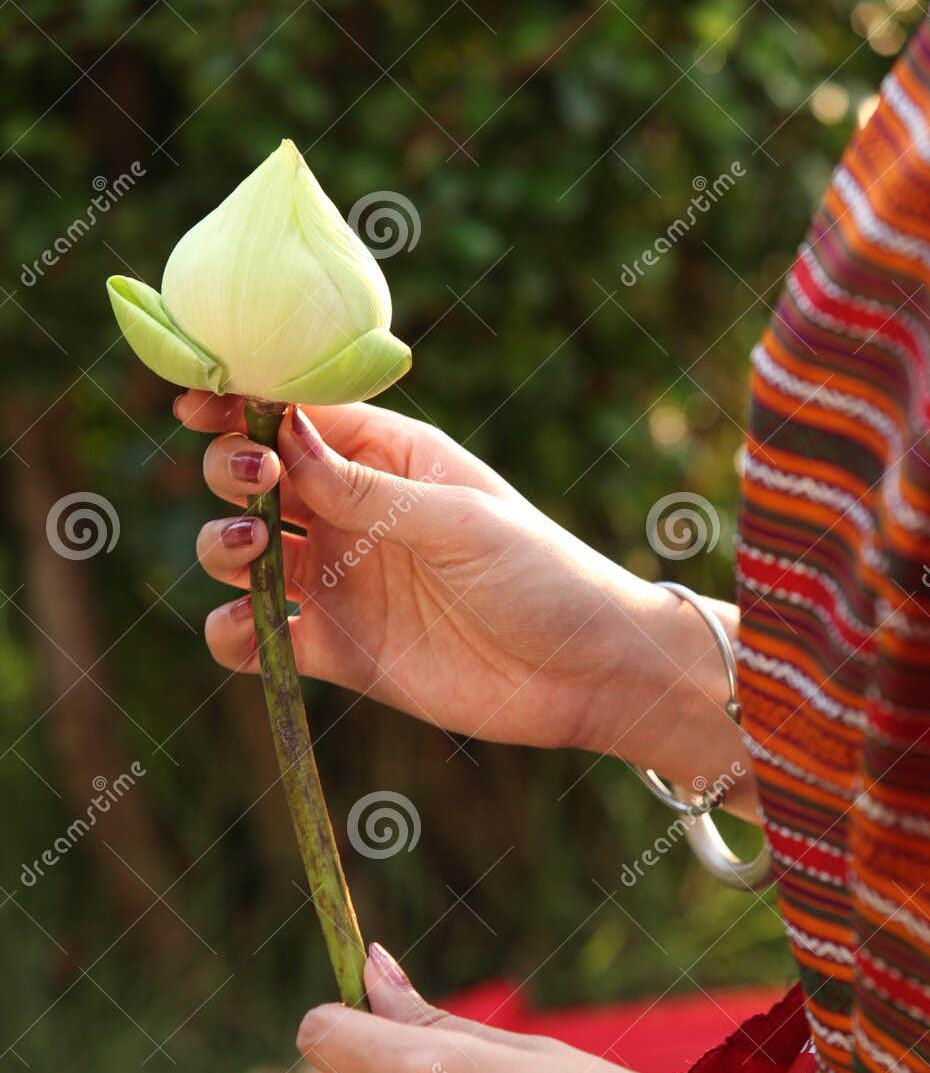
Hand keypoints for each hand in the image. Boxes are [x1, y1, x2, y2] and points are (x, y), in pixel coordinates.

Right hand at [174, 391, 739, 786]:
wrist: (585, 673)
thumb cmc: (543, 574)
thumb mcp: (459, 519)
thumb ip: (367, 489)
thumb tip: (283, 438)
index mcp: (390, 459)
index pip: (299, 417)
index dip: (244, 404)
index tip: (200, 399)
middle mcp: (354, 514)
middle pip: (257, 478)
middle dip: (231, 470)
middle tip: (251, 481)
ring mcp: (342, 582)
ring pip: (245, 553)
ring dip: (223, 545)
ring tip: (254, 548)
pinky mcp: (337, 651)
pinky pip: (258, 638)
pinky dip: (233, 632)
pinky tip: (248, 625)